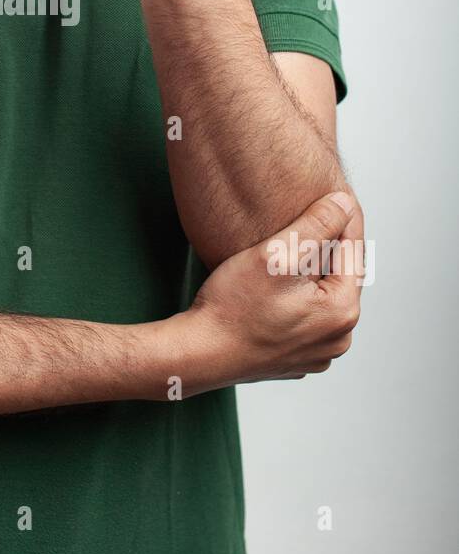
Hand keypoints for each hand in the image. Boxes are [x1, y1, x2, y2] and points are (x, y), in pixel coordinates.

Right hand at [149, 192, 364, 397]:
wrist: (199, 354)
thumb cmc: (232, 306)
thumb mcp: (275, 255)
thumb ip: (317, 225)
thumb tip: (346, 203)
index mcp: (342, 312)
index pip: (353, 251)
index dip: (343, 218)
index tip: (338, 194)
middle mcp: (338, 338)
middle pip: (341, 276)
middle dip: (328, 246)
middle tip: (314, 215)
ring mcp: (319, 353)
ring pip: (324, 298)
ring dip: (314, 273)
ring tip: (295, 247)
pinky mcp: (298, 359)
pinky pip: (308, 319)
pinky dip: (300, 298)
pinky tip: (279, 284)